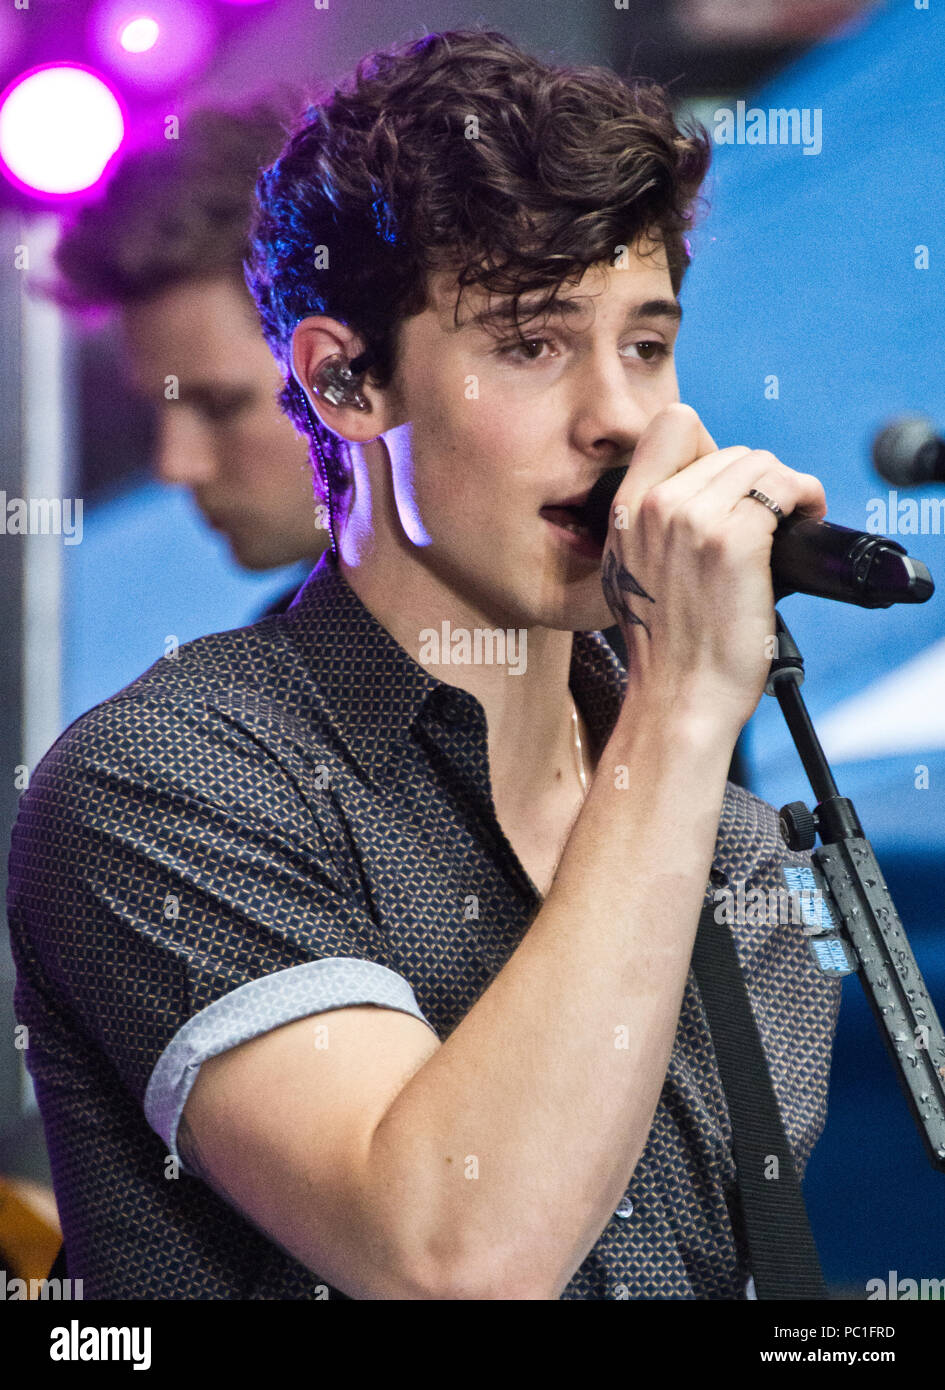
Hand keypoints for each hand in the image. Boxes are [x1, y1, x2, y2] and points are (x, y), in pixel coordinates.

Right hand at [602, 403, 826, 731]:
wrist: (678, 699)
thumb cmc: (665, 650)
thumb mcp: (628, 575)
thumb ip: (649, 528)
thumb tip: (698, 493)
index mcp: (623, 511)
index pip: (672, 424)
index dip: (710, 445)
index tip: (728, 485)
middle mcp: (653, 507)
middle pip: (726, 447)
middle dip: (755, 477)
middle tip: (770, 514)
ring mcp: (693, 520)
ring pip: (759, 463)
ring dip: (785, 485)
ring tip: (793, 514)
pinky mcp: (734, 541)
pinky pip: (784, 487)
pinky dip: (805, 495)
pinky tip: (807, 515)